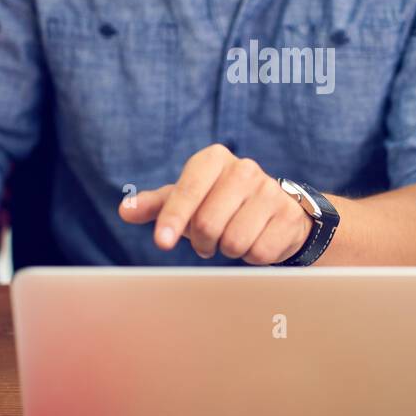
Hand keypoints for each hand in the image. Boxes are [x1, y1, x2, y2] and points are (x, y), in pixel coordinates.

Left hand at [118, 144, 312, 263]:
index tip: (162, 241)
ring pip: (233, 241)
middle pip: (207, 224)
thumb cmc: (221, 204)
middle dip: (202, 243)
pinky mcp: (289, 216)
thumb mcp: (188, 200)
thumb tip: (126, 210)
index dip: (173, 219)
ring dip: (227, 250)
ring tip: (232, 238)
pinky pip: (259, 252)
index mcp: (213, 159)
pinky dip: (251, 256)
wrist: (277, 211)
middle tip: (206, 242)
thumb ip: (157, 205)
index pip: (187, 191)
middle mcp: (244, 169)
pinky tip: (255, 241)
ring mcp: (270, 192)